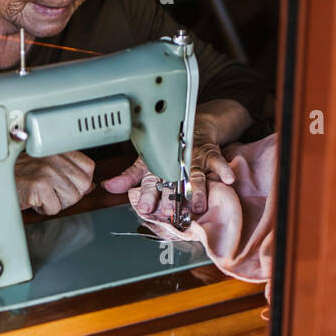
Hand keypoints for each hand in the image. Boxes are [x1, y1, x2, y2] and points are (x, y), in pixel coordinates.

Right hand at [15, 150, 94, 214]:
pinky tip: (33, 199)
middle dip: (67, 195)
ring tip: (40, 194)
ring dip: (55, 203)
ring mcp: (47, 170)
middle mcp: (54, 156)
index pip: (88, 168)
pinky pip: (55, 208)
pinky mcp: (38, 186)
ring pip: (71, 199)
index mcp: (58, 149)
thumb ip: (70, 173)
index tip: (62, 184)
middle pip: (83, 186)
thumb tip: (90, 186)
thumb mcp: (47, 167)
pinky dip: (44, 209)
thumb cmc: (19, 176)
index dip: (78, 183)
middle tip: (49, 191)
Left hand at [102, 111, 237, 218]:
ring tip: (197, 205)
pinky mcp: (210, 153)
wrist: (193, 123)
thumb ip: (129, 176)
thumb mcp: (147, 161)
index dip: (148, 196)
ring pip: (195, 175)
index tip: (145, 209)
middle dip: (171, 198)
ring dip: (197, 191)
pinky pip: (217, 161)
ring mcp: (193, 158)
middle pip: (173, 183)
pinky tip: (228, 179)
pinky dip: (224, 169)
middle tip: (169, 212)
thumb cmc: (169, 147)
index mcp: (158, 167)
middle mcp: (175, 163)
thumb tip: (108, 186)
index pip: (152, 184)